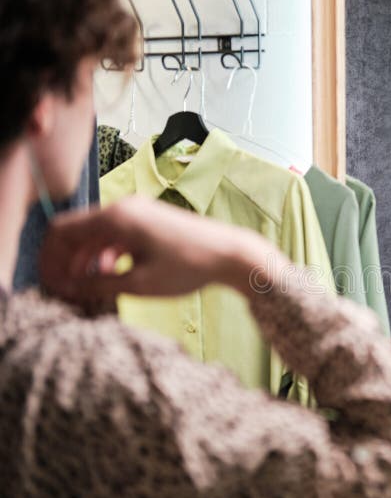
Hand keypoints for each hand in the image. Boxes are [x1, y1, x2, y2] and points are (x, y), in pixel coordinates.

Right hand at [39, 195, 282, 307]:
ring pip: (97, 233)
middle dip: (68, 261)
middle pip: (79, 232)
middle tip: (66, 289)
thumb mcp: (140, 283)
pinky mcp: (151, 219)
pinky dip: (107, 253)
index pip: (63, 232)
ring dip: (87, 259)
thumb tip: (72, 288)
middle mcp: (124, 208)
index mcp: (117, 218)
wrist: (231, 253)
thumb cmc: (189, 266)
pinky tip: (110, 274)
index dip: (52, 259)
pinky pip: (117, 234)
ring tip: (87, 287)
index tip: (53, 283)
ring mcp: (139, 211)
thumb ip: (101, 285)